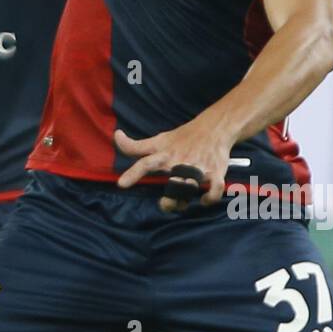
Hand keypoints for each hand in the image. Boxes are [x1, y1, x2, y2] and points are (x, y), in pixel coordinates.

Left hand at [115, 123, 232, 207]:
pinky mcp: (215, 171)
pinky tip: (203, 200)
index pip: (145, 162)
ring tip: (181, 203)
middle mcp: (180, 161)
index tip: (121, 184)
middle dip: (169, 199)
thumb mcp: (158, 140)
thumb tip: (116, 135)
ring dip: (185, 199)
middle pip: (172, 183)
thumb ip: (136, 145)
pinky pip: (214, 189)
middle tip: (164, 203)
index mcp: (165, 154)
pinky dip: (209, 198)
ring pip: (191, 187)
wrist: (214, 128)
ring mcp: (199, 167)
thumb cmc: (182, 137)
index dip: (133, 173)